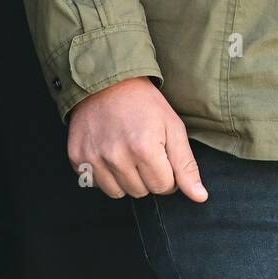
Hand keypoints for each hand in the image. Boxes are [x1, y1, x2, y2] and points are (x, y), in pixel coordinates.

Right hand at [66, 76, 208, 201]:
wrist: (107, 81)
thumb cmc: (144, 102)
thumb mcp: (173, 126)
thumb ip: (186, 165)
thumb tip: (200, 197)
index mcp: (145, 148)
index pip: (163, 187)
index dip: (167, 173)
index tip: (162, 155)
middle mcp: (117, 157)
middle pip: (141, 192)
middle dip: (147, 176)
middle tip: (144, 150)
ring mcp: (94, 159)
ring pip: (118, 193)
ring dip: (126, 178)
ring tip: (127, 151)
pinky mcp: (77, 158)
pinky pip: (96, 184)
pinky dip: (105, 173)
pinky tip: (109, 151)